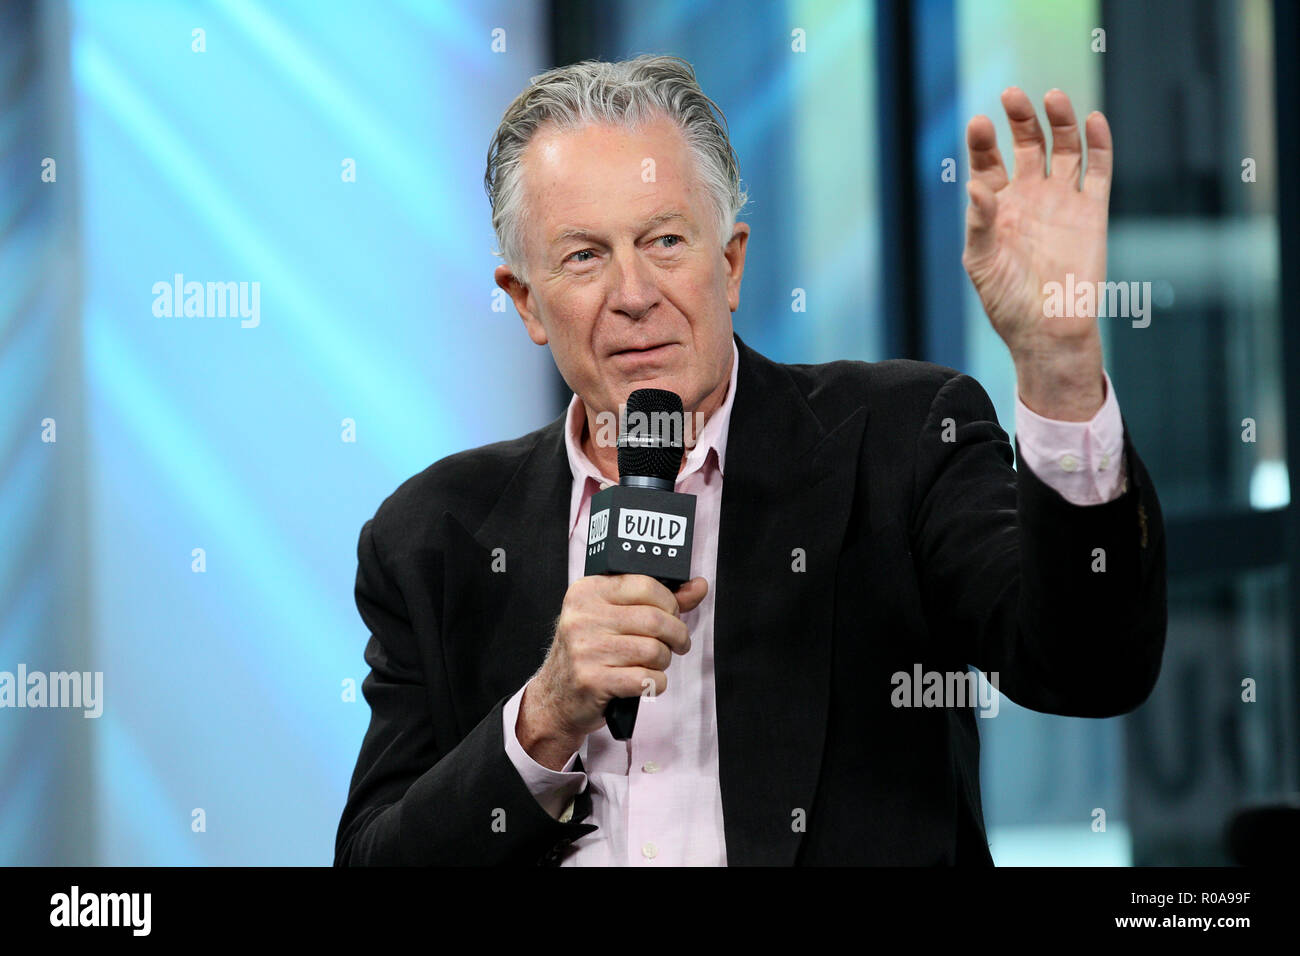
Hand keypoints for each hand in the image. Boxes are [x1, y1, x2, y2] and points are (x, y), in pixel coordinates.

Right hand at [517, 574, 707, 768]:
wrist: (556, 697)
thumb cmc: (590, 653)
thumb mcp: (613, 617)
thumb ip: (657, 600)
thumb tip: (698, 586)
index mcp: (587, 591)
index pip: (645, 585)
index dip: (670, 603)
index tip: (673, 615)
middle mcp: (583, 617)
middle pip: (654, 619)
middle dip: (677, 634)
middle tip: (677, 643)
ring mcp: (586, 649)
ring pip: (654, 650)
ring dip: (664, 661)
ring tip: (655, 663)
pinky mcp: (592, 680)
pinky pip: (646, 679)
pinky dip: (656, 683)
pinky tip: (646, 682)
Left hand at [962, 87, 1108, 419]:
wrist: (1048, 329)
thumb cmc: (1006, 301)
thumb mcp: (981, 263)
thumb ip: (978, 223)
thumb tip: (973, 186)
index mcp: (996, 205)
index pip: (987, 161)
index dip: (983, 141)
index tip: (979, 124)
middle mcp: (1029, 195)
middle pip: (1027, 143)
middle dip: (1020, 118)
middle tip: (1012, 95)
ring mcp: (1061, 200)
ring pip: (1064, 147)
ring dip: (1059, 120)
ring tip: (1051, 97)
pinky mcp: (1092, 210)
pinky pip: (1097, 168)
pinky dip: (1098, 143)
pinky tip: (1091, 119)